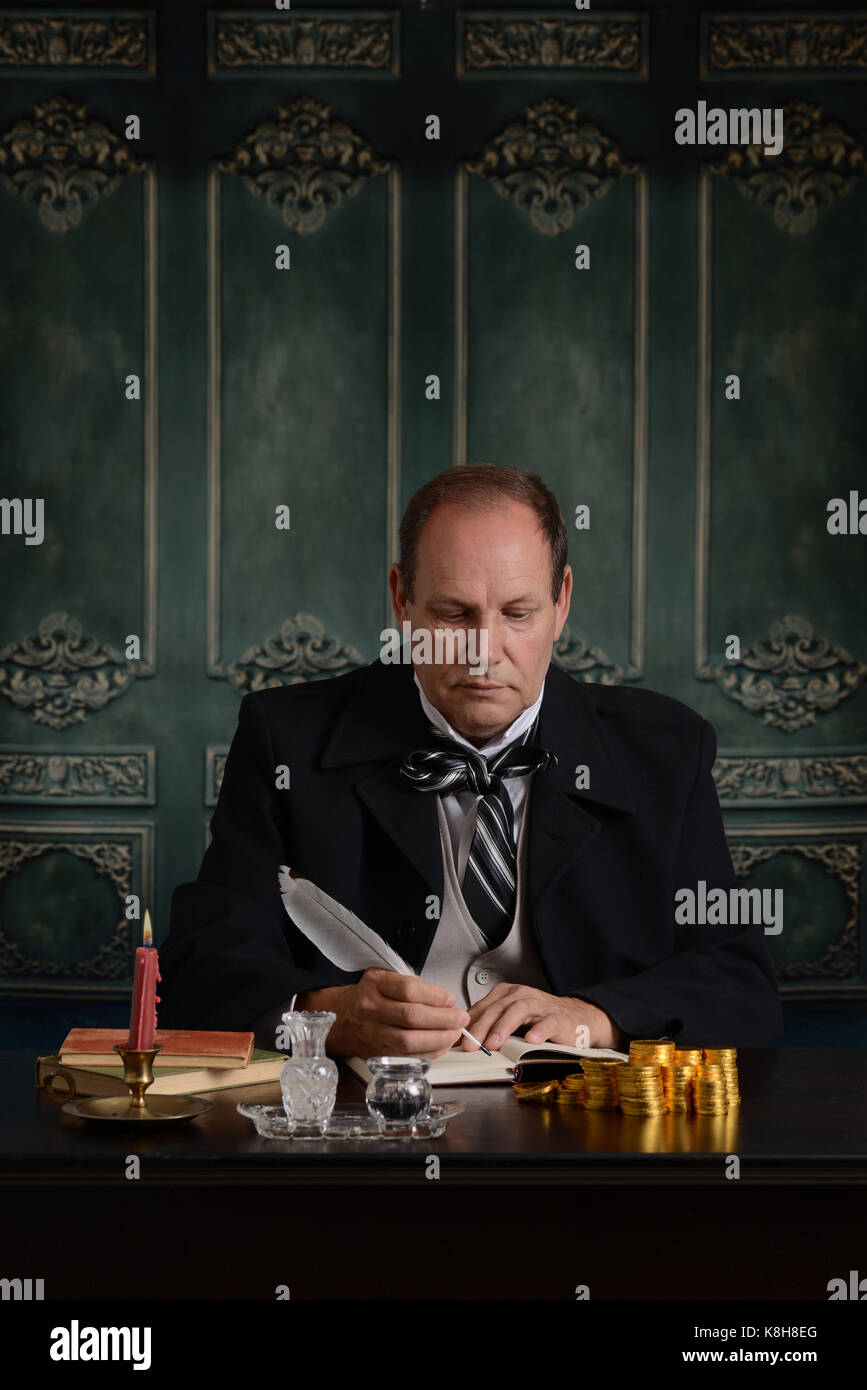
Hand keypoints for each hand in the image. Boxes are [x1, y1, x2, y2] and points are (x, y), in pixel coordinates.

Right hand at [297, 968, 468, 1058]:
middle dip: (443, 1019)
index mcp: (375, 983)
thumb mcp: (387, 977)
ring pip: (409, 1040)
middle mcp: (370, 1008)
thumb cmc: (372, 994)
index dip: (435, 996)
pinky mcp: (377, 1052)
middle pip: (412, 1016)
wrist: (343, 1016)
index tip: (451, 999)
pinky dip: (428, 1052)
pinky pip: (407, 1056)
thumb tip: (446, 1001)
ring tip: (454, 1033)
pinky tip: (441, 1046)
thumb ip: (414, 986)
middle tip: (461, 1019)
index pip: (409, 990)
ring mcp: (372, 1032)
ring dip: (438, 1039)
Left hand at [460, 984, 622, 1050]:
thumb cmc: (540, 1019)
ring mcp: (540, 1005)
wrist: (576, 1018)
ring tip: (493, 1044)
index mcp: (507, 994)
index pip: (484, 1007)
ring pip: (519, 1010)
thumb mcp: (511, 1019)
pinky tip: (531, 1040)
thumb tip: (464, 1040)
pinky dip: (539, 1030)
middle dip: (481, 1027)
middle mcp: (522, 995)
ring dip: (504, 1027)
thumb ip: (491, 1025)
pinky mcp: (558, 1018)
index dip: (469, 1024)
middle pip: (497, 1008)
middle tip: (470, 1045)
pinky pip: (548, 1022)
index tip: (457, 1040)